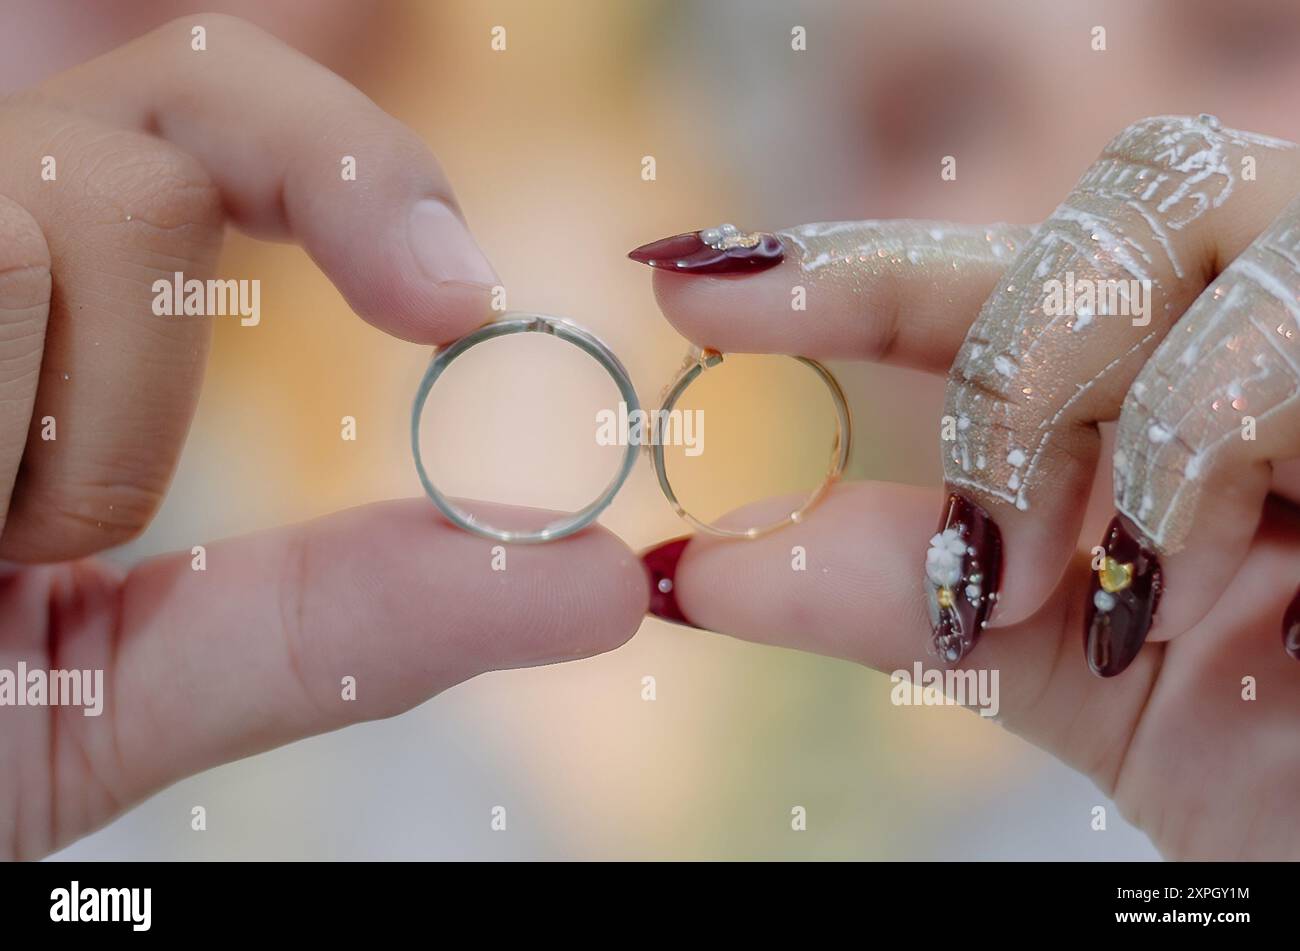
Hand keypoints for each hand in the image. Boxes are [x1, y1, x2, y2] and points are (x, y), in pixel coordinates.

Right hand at [0, 15, 646, 860]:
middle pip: (158, 131)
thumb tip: (603, 586)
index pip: (217, 119)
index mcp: (39, 295)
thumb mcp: (122, 691)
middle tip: (110, 490)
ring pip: (51, 219)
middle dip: (182, 315)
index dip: (354, 177)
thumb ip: (341, 630)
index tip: (454, 297)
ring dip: (40, 445)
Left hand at [631, 116, 1299, 858]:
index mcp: (1163, 385)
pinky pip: (1292, 323)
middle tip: (985, 571)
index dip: (833, 273)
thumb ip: (897, 595)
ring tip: (1119, 599)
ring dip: (1088, 410)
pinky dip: (1202, 454)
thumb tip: (692, 565)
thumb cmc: (1273, 764)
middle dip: (1001, 377)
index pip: (985, 280)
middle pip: (1094, 208)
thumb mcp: (1063, 670)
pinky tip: (1211, 594)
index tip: (683, 283)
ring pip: (1172, 211)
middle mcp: (1252, 325)